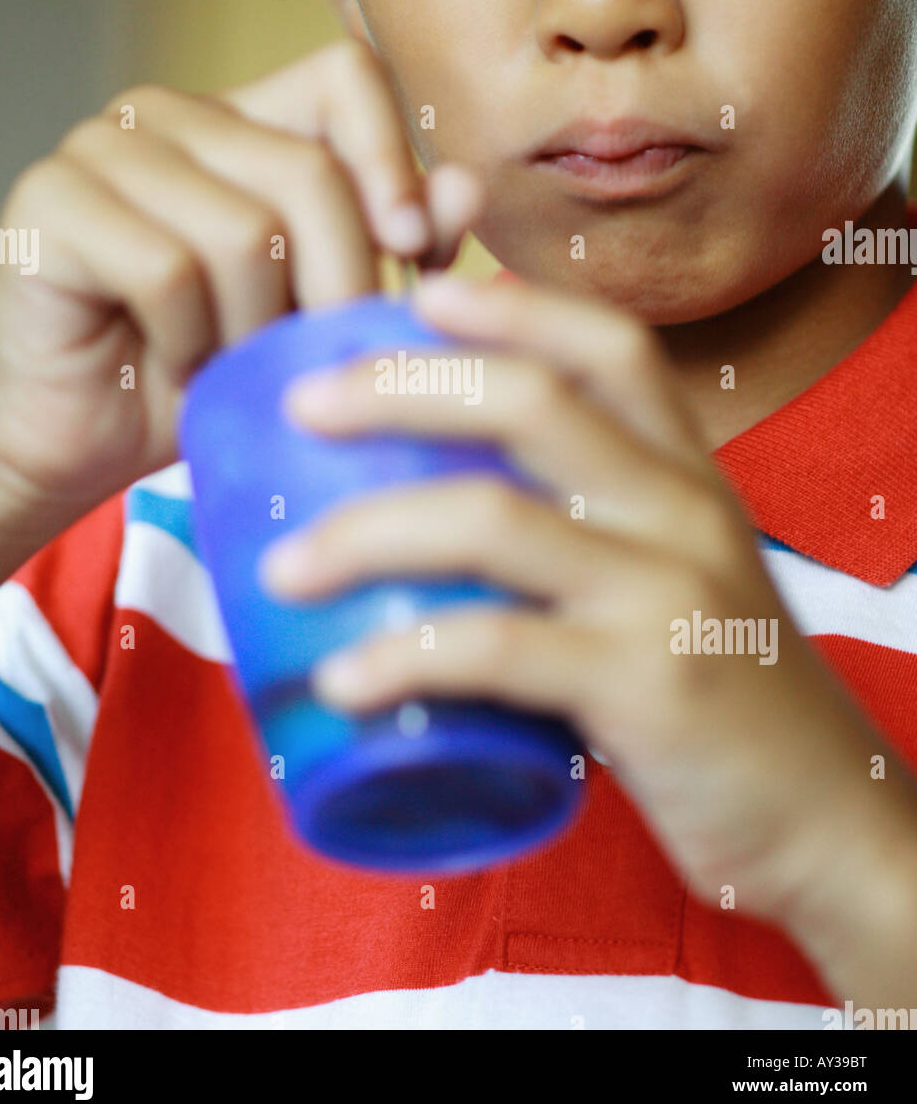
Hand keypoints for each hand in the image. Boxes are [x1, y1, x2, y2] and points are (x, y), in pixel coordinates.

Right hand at [0, 38, 482, 523]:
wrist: (83, 438)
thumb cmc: (208, 369)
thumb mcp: (317, 310)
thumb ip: (390, 244)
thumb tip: (462, 190)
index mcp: (241, 118)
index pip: (346, 75)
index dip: (393, 159)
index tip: (411, 253)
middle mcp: (169, 113)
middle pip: (309, 174)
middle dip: (338, 289)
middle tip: (319, 360)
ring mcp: (101, 148)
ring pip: (244, 231)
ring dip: (256, 331)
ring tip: (237, 367)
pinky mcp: (49, 201)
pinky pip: (168, 273)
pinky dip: (189, 344)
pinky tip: (178, 366)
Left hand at [261, 271, 908, 929]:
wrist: (821, 813)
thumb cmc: (716, 691)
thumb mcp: (668, 580)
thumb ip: (580, 540)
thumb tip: (428, 524)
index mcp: (685, 473)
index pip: (606, 346)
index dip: (512, 303)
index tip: (419, 290)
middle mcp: (681, 507)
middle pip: (529, 400)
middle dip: (400, 388)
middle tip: (301, 405)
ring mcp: (666, 589)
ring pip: (491, 518)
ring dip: (365, 534)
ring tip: (282, 566)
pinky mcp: (646, 683)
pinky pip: (498, 648)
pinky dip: (404, 657)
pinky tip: (341, 681)